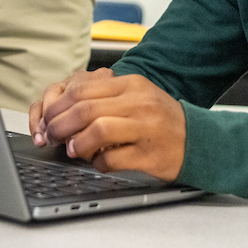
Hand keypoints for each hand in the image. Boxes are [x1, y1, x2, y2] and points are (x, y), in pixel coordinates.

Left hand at [29, 70, 185, 181]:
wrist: (199, 140)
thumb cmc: (161, 120)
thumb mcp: (136, 97)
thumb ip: (103, 98)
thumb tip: (63, 109)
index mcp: (131, 84)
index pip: (83, 88)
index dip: (58, 106)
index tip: (48, 119)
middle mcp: (139, 102)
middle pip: (85, 108)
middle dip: (60, 125)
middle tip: (52, 137)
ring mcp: (145, 128)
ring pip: (97, 130)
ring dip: (78, 143)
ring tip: (73, 151)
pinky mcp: (149, 155)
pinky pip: (112, 158)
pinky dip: (98, 163)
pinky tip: (98, 162)